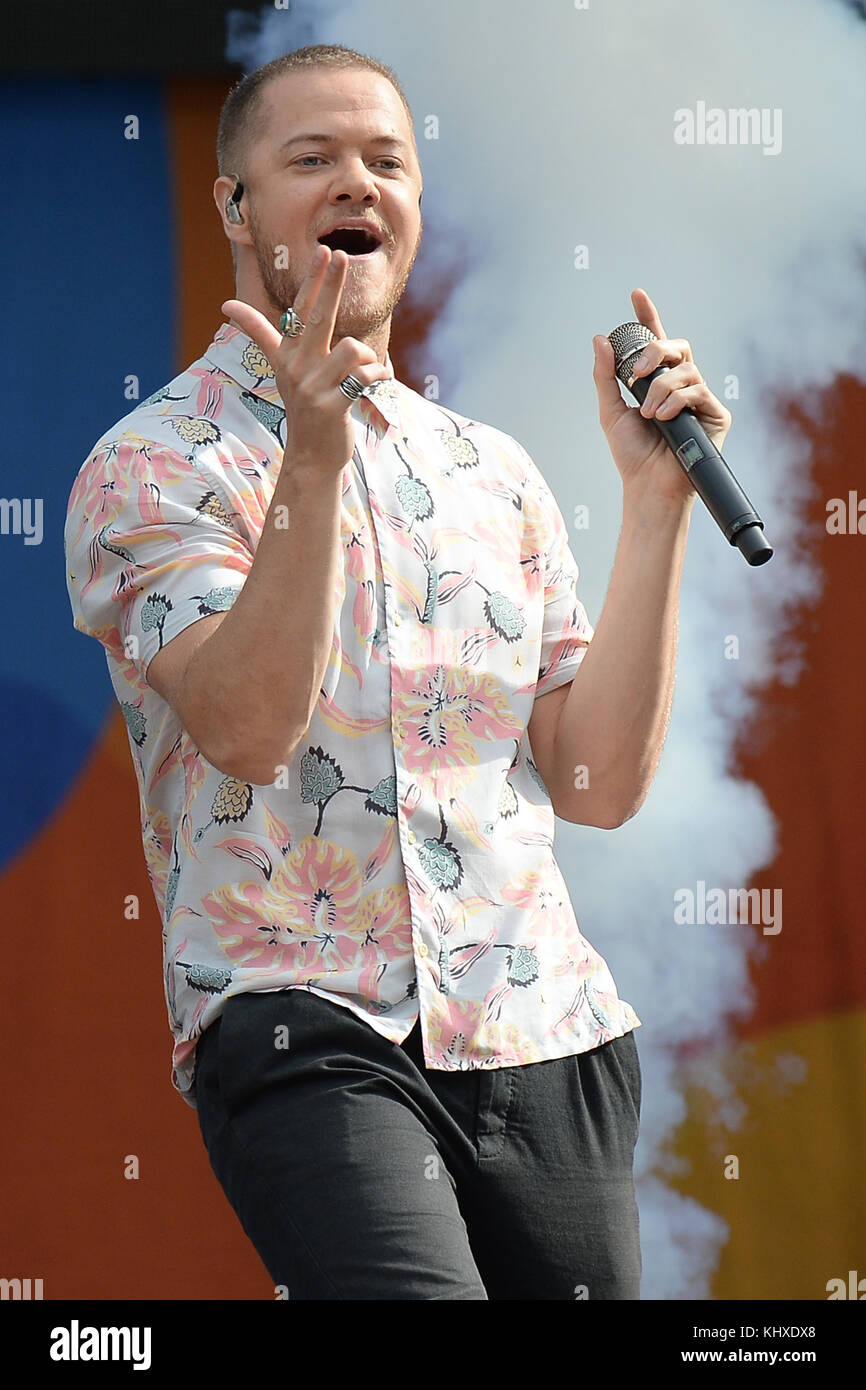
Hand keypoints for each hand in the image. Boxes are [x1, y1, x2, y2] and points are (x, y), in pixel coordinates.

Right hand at [221, 245, 393, 476]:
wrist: (311, 457)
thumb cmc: (304, 407)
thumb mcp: (281, 369)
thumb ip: (260, 334)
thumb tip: (226, 306)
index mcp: (288, 354)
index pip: (299, 310)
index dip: (313, 281)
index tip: (323, 251)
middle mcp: (297, 367)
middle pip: (318, 317)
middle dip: (332, 284)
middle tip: (341, 255)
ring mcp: (313, 387)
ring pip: (353, 349)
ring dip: (370, 359)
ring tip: (366, 373)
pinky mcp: (332, 407)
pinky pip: (365, 376)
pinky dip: (379, 375)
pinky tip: (379, 382)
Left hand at [592, 289, 732, 512]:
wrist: (648, 485)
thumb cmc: (632, 454)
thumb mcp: (610, 411)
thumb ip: (606, 376)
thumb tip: (600, 339)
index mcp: (658, 383)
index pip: (655, 342)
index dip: (648, 317)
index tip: (636, 294)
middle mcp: (682, 386)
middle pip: (676, 347)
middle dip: (655, 351)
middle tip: (636, 374)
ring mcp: (701, 398)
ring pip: (685, 370)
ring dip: (660, 389)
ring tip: (648, 414)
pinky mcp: (716, 414)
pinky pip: (697, 392)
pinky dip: (675, 402)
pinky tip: (662, 419)